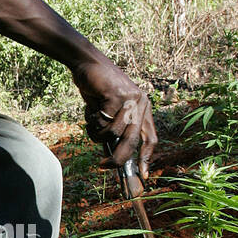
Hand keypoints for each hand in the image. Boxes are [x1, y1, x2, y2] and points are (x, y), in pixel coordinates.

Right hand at [72, 54, 157, 181]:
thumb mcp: (108, 112)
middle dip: (118, 158)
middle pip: (133, 141)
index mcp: (143, 108)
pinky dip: (92, 121)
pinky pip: (103, 123)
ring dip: (97, 132)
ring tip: (91, 121)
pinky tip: (90, 109)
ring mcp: (130, 99)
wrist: (87, 64)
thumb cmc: (97, 90)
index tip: (143, 174)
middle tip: (104, 166)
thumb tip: (113, 159)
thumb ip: (114, 131)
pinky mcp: (116, 96)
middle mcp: (141, 104)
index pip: (151, 138)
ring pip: (113, 133)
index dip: (147, 158)